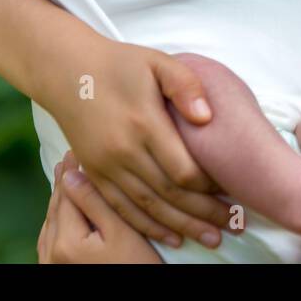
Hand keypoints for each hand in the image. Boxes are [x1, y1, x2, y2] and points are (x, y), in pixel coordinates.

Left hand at [38, 152, 163, 262]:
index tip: (75, 149)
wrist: (140, 299)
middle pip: (55, 208)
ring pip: (50, 223)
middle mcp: (51, 254)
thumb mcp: (121, 231)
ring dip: (57, 200)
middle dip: (62, 183)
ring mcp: (51, 265)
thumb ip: (95, 201)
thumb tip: (72, 174)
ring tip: (64, 180)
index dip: (70, 170)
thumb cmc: (137, 265)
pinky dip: (55, 220)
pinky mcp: (56, 271)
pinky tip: (62, 213)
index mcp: (66, 240)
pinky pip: (50, 239)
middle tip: (68, 158)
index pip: (66, 195)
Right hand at [47, 39, 241, 248]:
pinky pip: (122, 209)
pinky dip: (148, 227)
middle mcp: (123, 152)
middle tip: (232, 225)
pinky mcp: (94, 174)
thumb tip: (206, 117)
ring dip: (181, 226)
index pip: (183, 169)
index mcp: (144, 125)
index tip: (232, 188)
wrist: (67, 73)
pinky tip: (172, 236)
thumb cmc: (121, 65)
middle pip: (169, 195)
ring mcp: (106, 167)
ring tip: (210, 238)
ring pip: (148, 208)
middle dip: (203, 213)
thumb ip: (186, 86)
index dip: (210, 185)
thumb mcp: (158, 62)